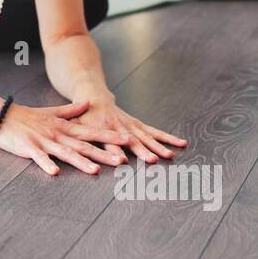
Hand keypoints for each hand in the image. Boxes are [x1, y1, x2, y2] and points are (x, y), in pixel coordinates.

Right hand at [0, 100, 135, 176]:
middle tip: (122, 160)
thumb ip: (71, 111)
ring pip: (65, 153)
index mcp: (63, 126)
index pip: (91, 132)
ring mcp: (43, 141)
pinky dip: (47, 164)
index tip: (127, 140)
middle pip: (83, 145)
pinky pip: (39, 158)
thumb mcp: (51, 112)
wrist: (1, 115)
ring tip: (95, 171)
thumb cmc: (26, 116)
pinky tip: (55, 172)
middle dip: (103, 153)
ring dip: (81, 162)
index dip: (109, 136)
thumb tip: (87, 104)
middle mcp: (57, 134)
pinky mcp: (29, 148)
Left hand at [71, 93, 187, 164]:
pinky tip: (181, 143)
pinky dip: (168, 137)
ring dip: (158, 146)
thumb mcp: (76, 126)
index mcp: (102, 129)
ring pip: (146, 136)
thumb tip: (76, 152)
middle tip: (152, 160)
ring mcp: (131, 126)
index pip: (108, 143)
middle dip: (142, 151)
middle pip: (131, 141)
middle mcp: (119, 128)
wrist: (94, 97)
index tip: (122, 161)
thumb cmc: (82, 117)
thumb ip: (78, 138)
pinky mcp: (138, 124)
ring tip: (169, 155)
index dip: (114, 151)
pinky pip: (155, 132)